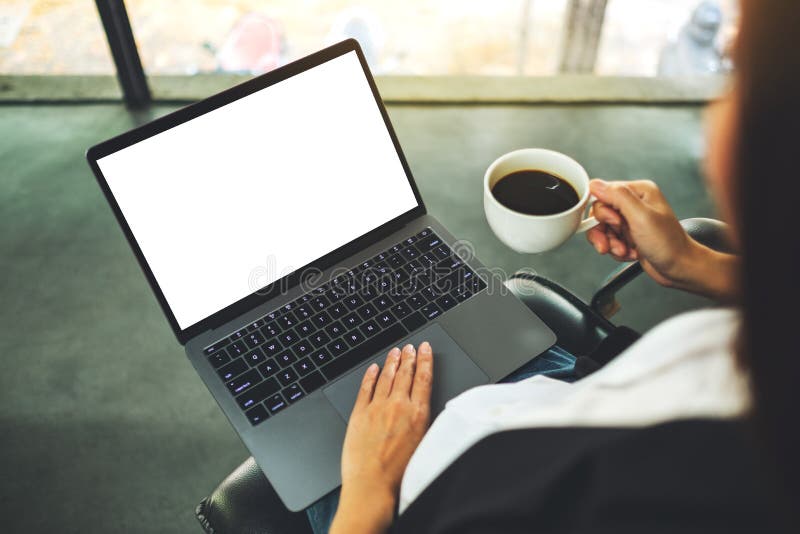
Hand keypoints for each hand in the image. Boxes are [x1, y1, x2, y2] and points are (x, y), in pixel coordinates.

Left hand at [330, 343, 433, 533]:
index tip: (425, 349)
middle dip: (409, 357)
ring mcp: (377, 408)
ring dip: (392, 362)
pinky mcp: (359, 414)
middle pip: (405, 373)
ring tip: (395, 352)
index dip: (425, 360)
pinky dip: (370, 376)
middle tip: (410, 346)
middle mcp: (398, 406)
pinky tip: (373, 369)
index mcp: (418, 414)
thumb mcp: (424, 445)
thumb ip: (423, 422)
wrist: (372, 486)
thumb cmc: (399, 475)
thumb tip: (424, 407)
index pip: (423, 378)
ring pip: (386, 377)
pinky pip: (365, 388)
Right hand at [586, 179, 736, 298]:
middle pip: (600, 213)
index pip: (603, 193)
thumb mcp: (641, 216)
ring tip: (624, 250)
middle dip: (604, 232)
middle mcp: (633, 203)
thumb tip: (595, 184)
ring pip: (602, 228)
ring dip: (610, 243)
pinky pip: (608, 240)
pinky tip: (630, 253)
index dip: (603, 212)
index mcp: (638, 192)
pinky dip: (616, 250)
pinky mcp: (627, 235)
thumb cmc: (668, 243)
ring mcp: (630, 220)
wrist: (679, 268)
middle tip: (616, 243)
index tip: (615, 224)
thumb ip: (617, 197)